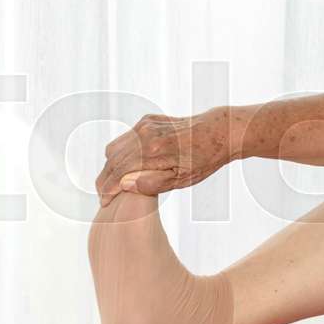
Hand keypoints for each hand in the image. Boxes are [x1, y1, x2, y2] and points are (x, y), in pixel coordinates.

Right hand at [96, 108, 236, 204]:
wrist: (219, 131)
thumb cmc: (204, 159)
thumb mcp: (183, 179)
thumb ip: (153, 183)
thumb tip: (125, 185)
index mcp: (154, 150)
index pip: (119, 171)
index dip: (108, 189)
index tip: (104, 203)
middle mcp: (145, 134)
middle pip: (112, 160)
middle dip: (105, 179)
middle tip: (105, 197)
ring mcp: (145, 124)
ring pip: (114, 148)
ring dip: (111, 166)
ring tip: (114, 184)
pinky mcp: (147, 120)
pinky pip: (125, 139)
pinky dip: (121, 154)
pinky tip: (127, 167)